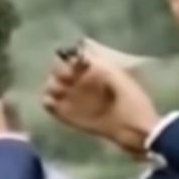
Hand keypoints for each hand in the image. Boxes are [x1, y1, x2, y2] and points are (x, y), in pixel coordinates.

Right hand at [41, 50, 158, 155]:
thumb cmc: (130, 99)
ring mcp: (71, 98)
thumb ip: (98, 63)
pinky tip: (57, 103)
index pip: (70, 57)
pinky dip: (48, 102)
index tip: (77, 65)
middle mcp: (78, 81)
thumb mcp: (118, 75)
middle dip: (59, 72)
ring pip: (49, 86)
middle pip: (56, 70)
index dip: (69, 59)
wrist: (131, 126)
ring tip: (63, 93)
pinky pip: (48, 104)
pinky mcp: (65, 114)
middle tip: (69, 79)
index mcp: (91, 69)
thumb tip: (80, 53)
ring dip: (52, 86)